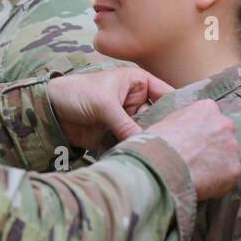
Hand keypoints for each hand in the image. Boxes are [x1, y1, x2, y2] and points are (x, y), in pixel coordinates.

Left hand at [47, 66, 173, 149]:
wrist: (49, 110)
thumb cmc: (75, 93)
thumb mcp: (103, 104)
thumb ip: (124, 124)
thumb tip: (145, 142)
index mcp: (138, 82)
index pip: (166, 94)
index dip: (178, 107)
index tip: (191, 124)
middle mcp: (136, 100)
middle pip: (158, 117)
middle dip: (162, 130)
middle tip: (173, 146)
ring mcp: (127, 119)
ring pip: (145, 133)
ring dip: (147, 142)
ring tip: (157, 154)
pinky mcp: (116, 135)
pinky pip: (130, 144)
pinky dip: (133, 150)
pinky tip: (140, 158)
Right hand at [147, 99, 240, 200]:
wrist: (158, 168)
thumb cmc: (155, 145)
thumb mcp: (165, 122)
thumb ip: (182, 123)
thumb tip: (183, 132)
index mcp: (206, 108)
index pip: (210, 117)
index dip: (199, 132)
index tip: (190, 142)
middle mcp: (225, 123)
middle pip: (223, 135)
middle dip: (212, 146)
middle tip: (194, 159)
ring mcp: (232, 147)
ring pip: (227, 157)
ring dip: (216, 165)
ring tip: (195, 174)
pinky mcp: (234, 169)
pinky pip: (228, 177)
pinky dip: (218, 182)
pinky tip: (201, 184)